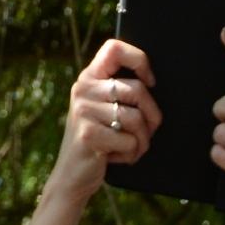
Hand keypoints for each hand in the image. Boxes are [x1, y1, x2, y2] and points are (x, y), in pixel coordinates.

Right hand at [48, 38, 157, 198]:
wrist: (72, 176)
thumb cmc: (98, 142)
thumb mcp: (103, 110)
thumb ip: (119, 92)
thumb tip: (152, 84)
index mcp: (89, 78)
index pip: (114, 48)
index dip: (139, 60)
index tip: (150, 82)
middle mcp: (83, 89)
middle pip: (138, 90)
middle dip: (153, 116)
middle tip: (148, 131)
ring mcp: (83, 110)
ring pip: (136, 118)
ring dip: (142, 140)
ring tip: (131, 148)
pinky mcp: (88, 134)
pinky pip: (129, 140)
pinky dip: (131, 154)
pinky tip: (117, 157)